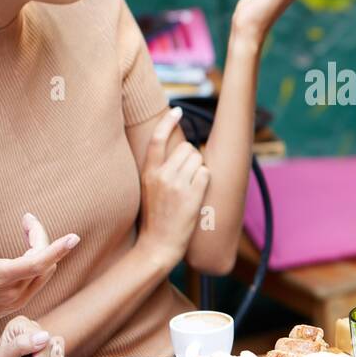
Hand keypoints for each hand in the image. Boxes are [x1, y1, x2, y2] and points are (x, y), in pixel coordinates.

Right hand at [0, 214, 78, 336]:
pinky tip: (28, 249)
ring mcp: (20, 299)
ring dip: (43, 249)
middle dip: (41, 237)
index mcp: (1, 279)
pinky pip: (40, 279)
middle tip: (26, 220)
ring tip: (26, 230)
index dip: (58, 250)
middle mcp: (15, 291)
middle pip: (45, 262)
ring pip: (46, 271)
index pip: (38, 263)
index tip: (74, 237)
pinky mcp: (20, 302)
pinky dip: (41, 261)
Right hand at [138, 107, 210, 265]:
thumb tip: (178, 151)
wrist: (158, 246)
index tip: (177, 110)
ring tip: (190, 190)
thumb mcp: (149, 190)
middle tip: (186, 180)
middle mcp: (161, 175)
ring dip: (199, 171)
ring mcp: (177, 184)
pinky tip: (196, 197)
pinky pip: (206, 173)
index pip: (157, 139)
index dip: (168, 122)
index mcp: (148, 172)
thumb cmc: (156, 219)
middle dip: (192, 159)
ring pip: (199, 159)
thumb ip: (159, 170)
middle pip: (188, 148)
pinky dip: (205, 182)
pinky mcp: (192, 194)